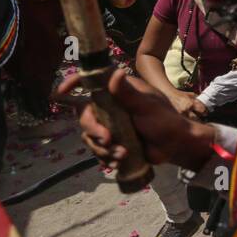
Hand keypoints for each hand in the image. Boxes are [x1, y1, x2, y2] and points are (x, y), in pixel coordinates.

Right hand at [55, 69, 214, 170]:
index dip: (74, 84)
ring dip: (103, 149)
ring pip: (90, 136)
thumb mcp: (147, 106)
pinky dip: (106, 157)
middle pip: (85, 115)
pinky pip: (98, 150)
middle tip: (108, 140)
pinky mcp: (113, 141)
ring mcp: (110, 124)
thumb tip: (115, 73)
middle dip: (93, 131)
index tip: (61, 92)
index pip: (92, 82)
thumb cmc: (165, 120)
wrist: (175, 146)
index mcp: (119, 91)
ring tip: (122, 155)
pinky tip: (118, 162)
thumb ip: (129, 93)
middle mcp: (111, 106)